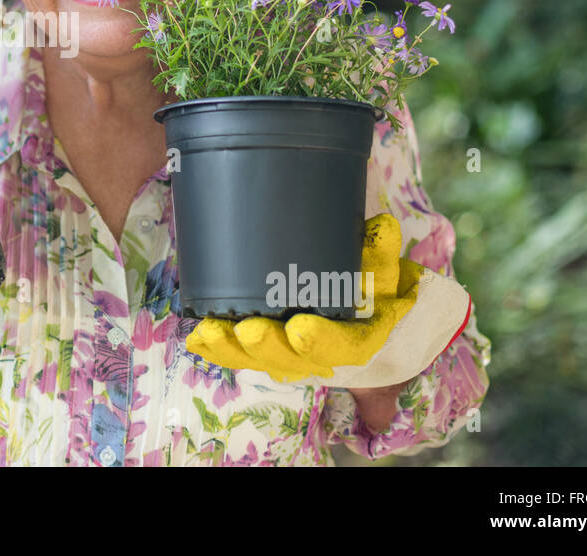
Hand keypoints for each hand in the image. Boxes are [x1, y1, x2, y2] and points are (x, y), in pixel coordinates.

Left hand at [184, 213, 422, 382]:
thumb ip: (382, 254)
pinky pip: (241, 354)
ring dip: (232, 349)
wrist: (371, 318)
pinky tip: (197, 340)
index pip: (342, 347)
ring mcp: (290, 355)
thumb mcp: (388, 274)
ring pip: (260, 360)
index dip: (321, 341)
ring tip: (209, 332)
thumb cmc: (378, 292)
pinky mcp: (267, 349)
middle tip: (247, 330)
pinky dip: (218, 349)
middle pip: (293, 359)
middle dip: (267, 346)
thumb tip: (384, 226)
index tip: (300, 328)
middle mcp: (321, 356)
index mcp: (359, 341)